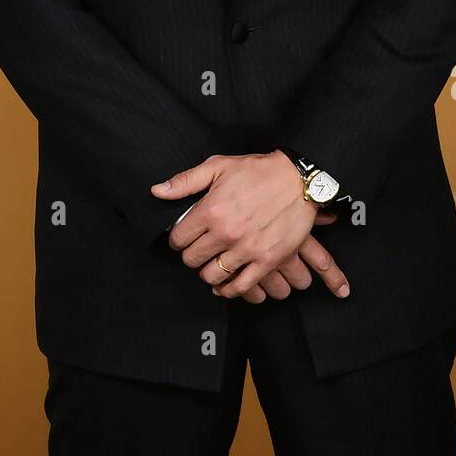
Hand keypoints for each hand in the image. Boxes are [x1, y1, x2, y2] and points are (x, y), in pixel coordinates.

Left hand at [150, 152, 351, 300]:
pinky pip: (239, 287)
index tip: (183, 237)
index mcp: (212, 210)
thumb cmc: (258, 171)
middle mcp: (226, 232)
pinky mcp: (266, 261)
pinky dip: (228, 289)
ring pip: (212, 276)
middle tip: (198, 249)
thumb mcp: (219, 166)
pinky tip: (225, 283)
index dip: (177, 239)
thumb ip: (185, 181)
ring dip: (208, 272)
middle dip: (191, 255)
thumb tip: (157, 191)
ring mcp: (247, 249)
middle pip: (192, 260)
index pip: (179, 238)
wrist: (298, 180)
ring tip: (212, 262)